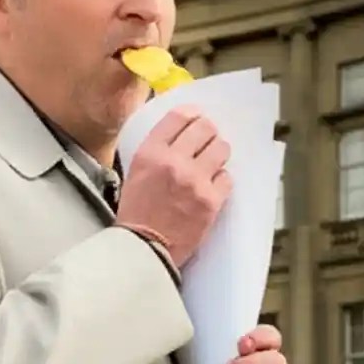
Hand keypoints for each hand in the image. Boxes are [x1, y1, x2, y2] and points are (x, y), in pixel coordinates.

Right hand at [115, 105, 230, 266]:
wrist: (144, 249)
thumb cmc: (136, 212)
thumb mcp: (135, 172)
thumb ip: (155, 151)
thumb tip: (179, 135)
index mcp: (150, 153)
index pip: (178, 116)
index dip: (191, 114)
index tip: (196, 118)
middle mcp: (173, 161)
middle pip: (205, 128)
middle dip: (208, 131)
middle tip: (207, 139)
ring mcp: (196, 181)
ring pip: (222, 149)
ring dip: (218, 153)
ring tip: (211, 162)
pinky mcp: (212, 200)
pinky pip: (228, 177)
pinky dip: (221, 180)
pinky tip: (211, 186)